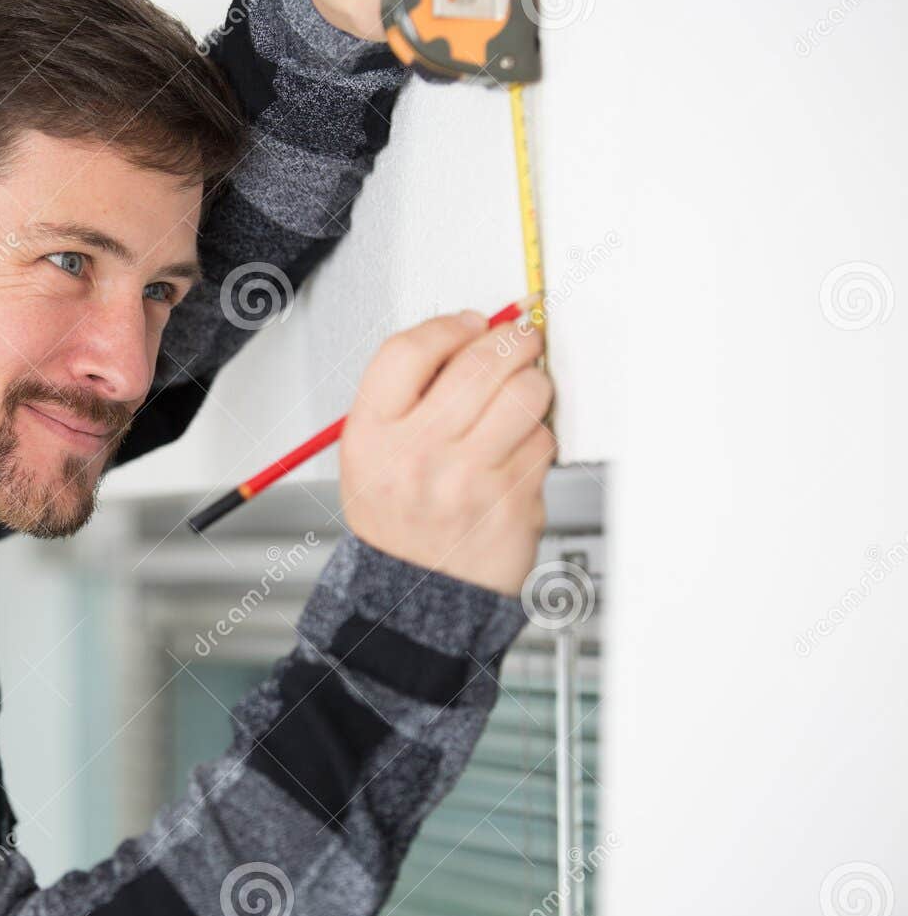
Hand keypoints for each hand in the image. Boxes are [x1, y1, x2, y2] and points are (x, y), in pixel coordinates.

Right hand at [339, 311, 554, 595]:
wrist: (414, 592)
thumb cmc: (396, 520)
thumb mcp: (370, 452)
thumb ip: (405, 395)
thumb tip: (466, 337)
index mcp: (372, 434)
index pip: (408, 350)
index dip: (449, 325)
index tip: (471, 323)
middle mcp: (416, 453)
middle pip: (479, 362)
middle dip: (511, 340)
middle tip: (520, 340)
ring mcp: (466, 478)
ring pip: (526, 394)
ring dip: (534, 385)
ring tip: (523, 394)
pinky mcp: (511, 500)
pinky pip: (544, 441)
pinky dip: (539, 437)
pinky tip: (518, 450)